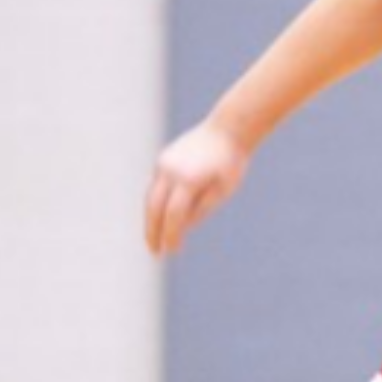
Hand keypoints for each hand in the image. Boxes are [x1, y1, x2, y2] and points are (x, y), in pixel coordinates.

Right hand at [143, 118, 250, 255]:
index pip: (174, 216)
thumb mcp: (224, 190)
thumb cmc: (231, 162)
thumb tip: (182, 227)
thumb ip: (202, 209)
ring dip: (151, 219)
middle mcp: (171, 171)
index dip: (171, 236)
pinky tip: (159, 217)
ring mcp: (164, 163)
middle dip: (153, 231)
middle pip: (154, 208)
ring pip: (151, 196)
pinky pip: (156, 185)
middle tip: (154, 252)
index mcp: (189, 180)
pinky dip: (156, 203)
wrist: (227, 129)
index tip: (171, 252)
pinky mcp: (163, 159)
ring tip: (154, 238)